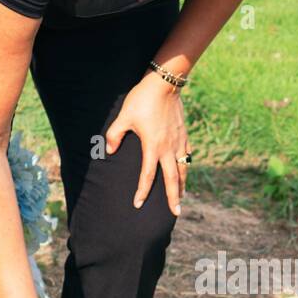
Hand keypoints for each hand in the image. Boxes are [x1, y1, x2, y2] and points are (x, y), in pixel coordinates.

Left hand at [105, 73, 189, 215]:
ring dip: (182, 186)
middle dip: (173, 198)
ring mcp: (179, 142)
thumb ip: (115, 135)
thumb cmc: (142, 100)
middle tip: (176, 213)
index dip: (142, 191)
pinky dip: (186, 167)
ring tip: (181, 198)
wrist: (164, 84)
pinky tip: (185, 172)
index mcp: (152, 147)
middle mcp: (168, 148)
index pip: (147, 176)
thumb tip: (109, 150)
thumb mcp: (124, 116)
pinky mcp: (184, 134)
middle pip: (172, 179)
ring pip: (183, 169)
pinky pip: (187, 156)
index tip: (138, 204)